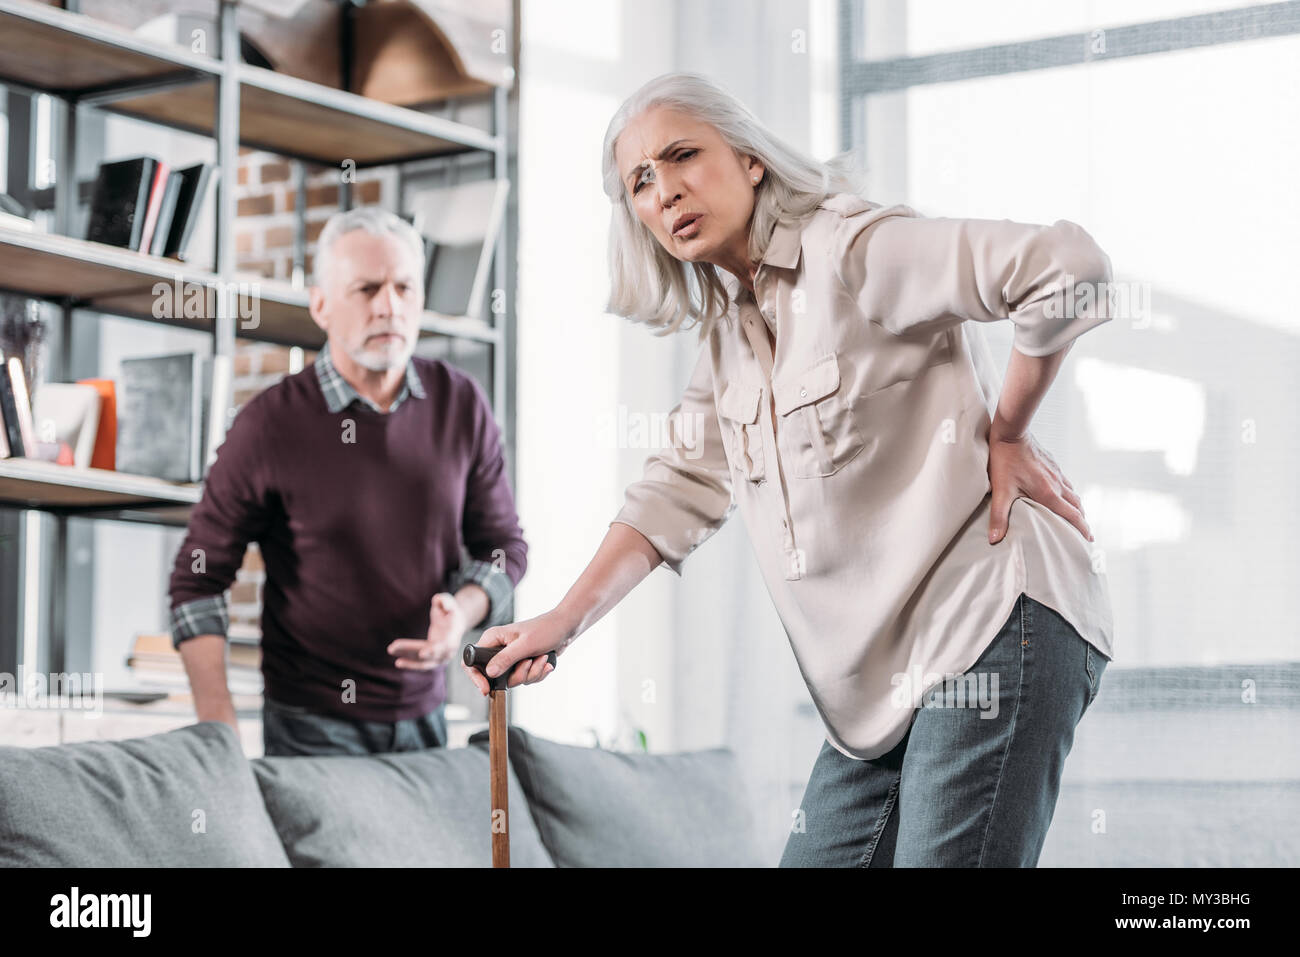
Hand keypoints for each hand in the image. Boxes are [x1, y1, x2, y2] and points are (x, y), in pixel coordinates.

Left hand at [388, 593, 466, 670]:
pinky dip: (408, 661)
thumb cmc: (451, 612)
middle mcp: (447, 652)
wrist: (456, 623)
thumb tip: (437, 599)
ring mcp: (440, 658)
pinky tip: (396, 656)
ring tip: (390, 651)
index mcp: (453, 638)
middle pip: (428, 654)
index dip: (433, 650)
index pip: (443, 646)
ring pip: (422, 662)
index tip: (422, 653)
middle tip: (391, 648)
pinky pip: (419, 663)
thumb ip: (445, 601)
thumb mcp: (450, 603)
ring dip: (407, 660)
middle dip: (410, 651)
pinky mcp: (432, 660)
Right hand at [460, 610, 572, 695]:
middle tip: (529, 663)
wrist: (565, 628)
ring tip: (541, 658)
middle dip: (517, 675)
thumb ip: (506, 659)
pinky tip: (545, 661)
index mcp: (492, 638)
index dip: (475, 677)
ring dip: (531, 673)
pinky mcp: (521, 663)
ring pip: (512, 680)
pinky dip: (537, 673)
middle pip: (495, 676)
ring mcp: (510, 657)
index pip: (471, 661)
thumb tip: (489, 673)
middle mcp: (498, 648)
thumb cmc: (546, 629)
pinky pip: (524, 679)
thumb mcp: (525, 645)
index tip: (485, 689)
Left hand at [987, 430, 1091, 544]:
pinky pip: (1066, 482)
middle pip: (1076, 505)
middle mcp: (1057, 483)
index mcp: (1048, 493)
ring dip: (1077, 506)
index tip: (1089, 538)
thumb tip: (994, 539)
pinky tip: (1063, 493)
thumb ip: (999, 517)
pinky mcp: (1052, 464)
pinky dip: (1069, 492)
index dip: (1082, 528)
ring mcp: (1056, 473)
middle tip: (1085, 532)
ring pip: (1073, 493)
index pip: (1072, 514)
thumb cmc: (1005, 461)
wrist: (1012, 433)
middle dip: (1082, 520)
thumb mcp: (1000, 491)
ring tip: (1077, 516)